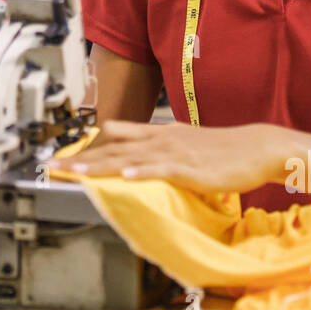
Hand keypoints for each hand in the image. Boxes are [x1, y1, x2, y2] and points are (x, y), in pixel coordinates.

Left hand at [48, 120, 281, 194]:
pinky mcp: (191, 168)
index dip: (87, 145)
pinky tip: (125, 175)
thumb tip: (138, 164)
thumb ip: (160, 154)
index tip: (63, 154)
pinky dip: (142, 171)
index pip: (115, 135)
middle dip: (81, 157)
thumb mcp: (185, 146)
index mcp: (159, 134)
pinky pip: (162, 168)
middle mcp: (161, 139)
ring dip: (101, 165)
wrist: (257, 147)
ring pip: (130, 157)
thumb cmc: (223, 151)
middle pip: (113, 146)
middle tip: (53, 166)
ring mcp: (175, 152)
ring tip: (77, 172)